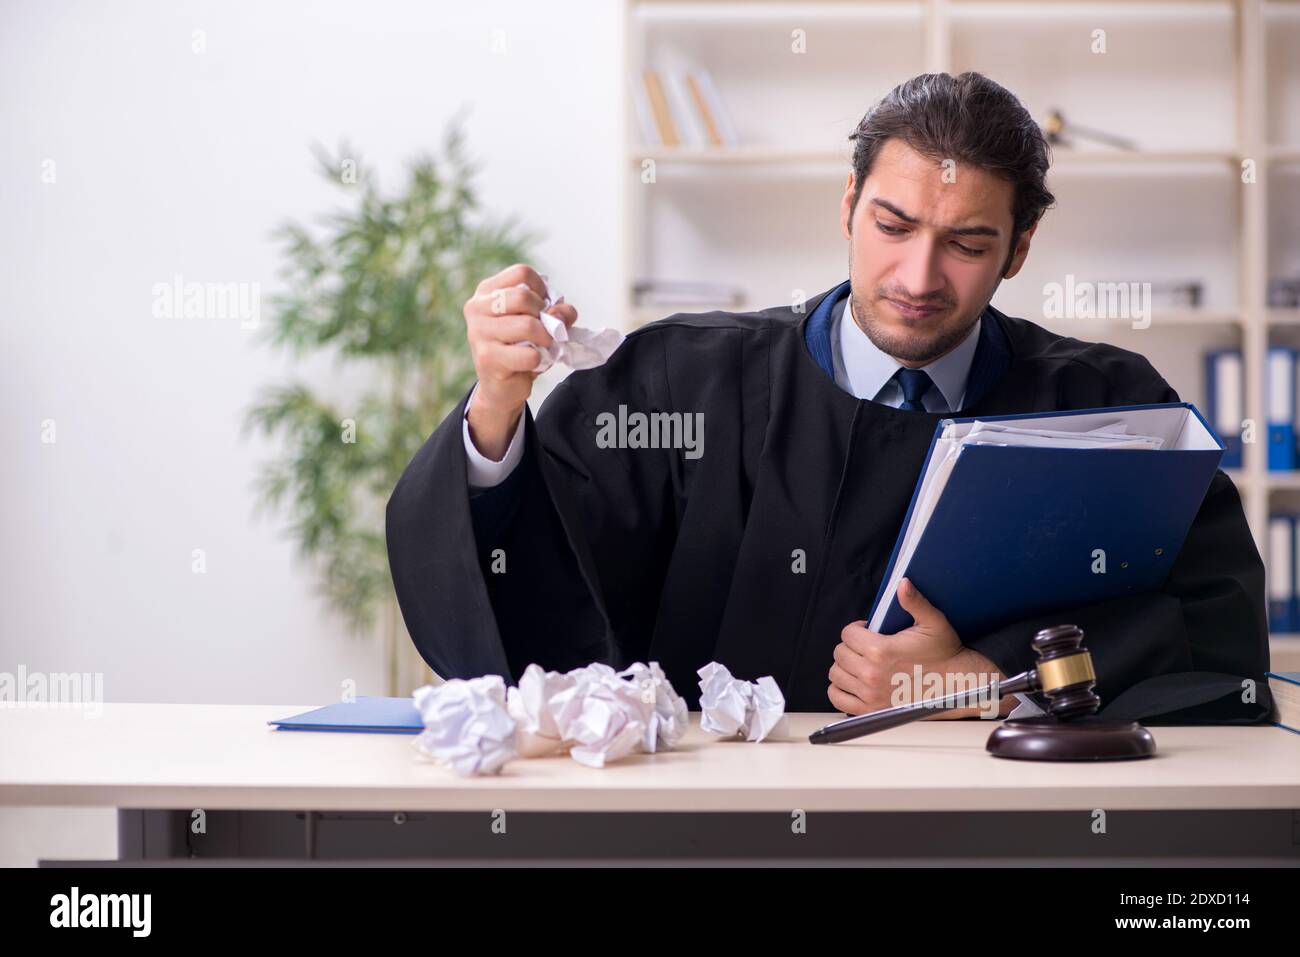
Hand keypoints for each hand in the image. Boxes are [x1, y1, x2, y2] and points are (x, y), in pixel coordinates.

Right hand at [462, 263, 578, 458]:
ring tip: (542, 346)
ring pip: (527, 324)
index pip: (522, 273)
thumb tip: (562, 313)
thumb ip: (556, 311)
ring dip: (545, 338)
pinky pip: (529, 354)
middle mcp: (477, 308)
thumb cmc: (520, 347)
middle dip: (544, 313)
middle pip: (523, 296)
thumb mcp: (539, 322)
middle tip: (545, 329)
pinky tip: (530, 363)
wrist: (501, 386)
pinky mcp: (487, 358)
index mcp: (487, 291)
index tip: (543, 306)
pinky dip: (539, 359)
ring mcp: (479, 333)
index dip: (542, 289)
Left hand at [827, 577, 998, 717]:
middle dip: (851, 646)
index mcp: (880, 651)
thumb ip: (914, 601)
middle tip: (866, 646)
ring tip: (860, 662)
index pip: (847, 634)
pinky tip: (853, 681)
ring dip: (845, 666)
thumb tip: (902, 583)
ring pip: (836, 674)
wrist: (957, 685)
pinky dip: (840, 689)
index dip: (856, 629)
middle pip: (840, 653)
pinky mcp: (870, 710)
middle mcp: (870, 674)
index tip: (867, 631)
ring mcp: (869, 695)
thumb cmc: (945, 654)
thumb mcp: (933, 622)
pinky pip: (838, 698)